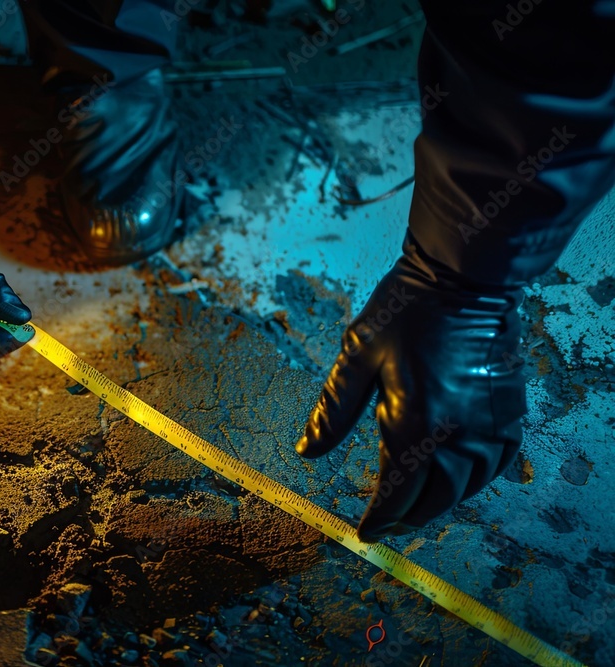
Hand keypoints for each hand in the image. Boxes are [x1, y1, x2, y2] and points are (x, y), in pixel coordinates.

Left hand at [296, 236, 525, 540]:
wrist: (464, 276)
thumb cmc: (405, 311)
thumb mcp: (356, 357)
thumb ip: (333, 410)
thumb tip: (306, 452)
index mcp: (414, 422)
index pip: (397, 491)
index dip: (380, 517)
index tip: (365, 532)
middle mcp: (456, 433)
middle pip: (434, 498)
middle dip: (408, 516)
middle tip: (388, 521)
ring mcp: (488, 424)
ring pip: (467, 487)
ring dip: (441, 503)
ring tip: (418, 506)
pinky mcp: (509, 411)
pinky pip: (497, 464)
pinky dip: (476, 481)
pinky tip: (460, 480)